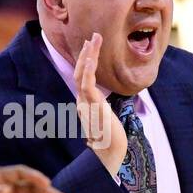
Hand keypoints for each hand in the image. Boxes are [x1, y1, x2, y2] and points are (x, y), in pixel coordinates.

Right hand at [74, 33, 126, 174]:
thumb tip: (99, 123)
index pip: (82, 79)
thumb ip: (101, 121)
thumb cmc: (111, 144)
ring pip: (82, 73)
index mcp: (84, 106)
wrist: (112, 156)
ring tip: (94, 38)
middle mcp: (81, 103)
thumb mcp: (107, 127)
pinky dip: (89, 66)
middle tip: (93, 36)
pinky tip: (93, 54)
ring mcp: (85, 103)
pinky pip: (87, 81)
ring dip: (88, 54)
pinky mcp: (91, 105)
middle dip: (86, 53)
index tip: (91, 49)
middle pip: (80, 72)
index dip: (85, 63)